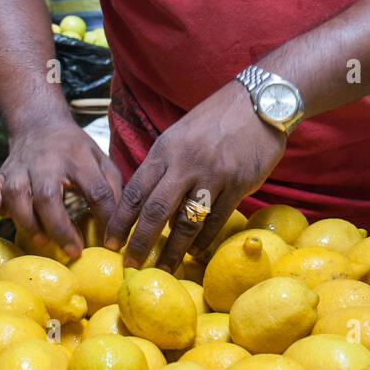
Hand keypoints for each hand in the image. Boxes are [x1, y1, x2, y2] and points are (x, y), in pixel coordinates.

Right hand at [0, 118, 122, 258]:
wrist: (40, 124)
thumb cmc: (74, 150)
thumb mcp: (101, 161)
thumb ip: (112, 189)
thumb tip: (119, 226)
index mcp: (78, 157)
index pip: (95, 189)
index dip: (105, 217)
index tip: (110, 242)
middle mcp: (46, 162)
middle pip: (48, 195)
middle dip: (60, 227)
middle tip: (73, 251)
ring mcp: (20, 167)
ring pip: (16, 194)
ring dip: (27, 221)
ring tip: (42, 240)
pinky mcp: (1, 173)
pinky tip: (4, 215)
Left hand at [104, 81, 286, 271]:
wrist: (259, 102)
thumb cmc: (216, 120)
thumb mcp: (180, 135)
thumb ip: (164, 165)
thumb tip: (145, 199)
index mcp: (166, 150)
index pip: (135, 190)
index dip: (120, 220)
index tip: (110, 242)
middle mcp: (185, 163)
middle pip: (155, 210)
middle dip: (140, 242)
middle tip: (131, 265)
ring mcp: (213, 174)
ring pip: (186, 221)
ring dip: (173, 249)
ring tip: (164, 267)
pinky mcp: (239, 184)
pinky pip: (216, 220)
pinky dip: (204, 240)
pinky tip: (196, 251)